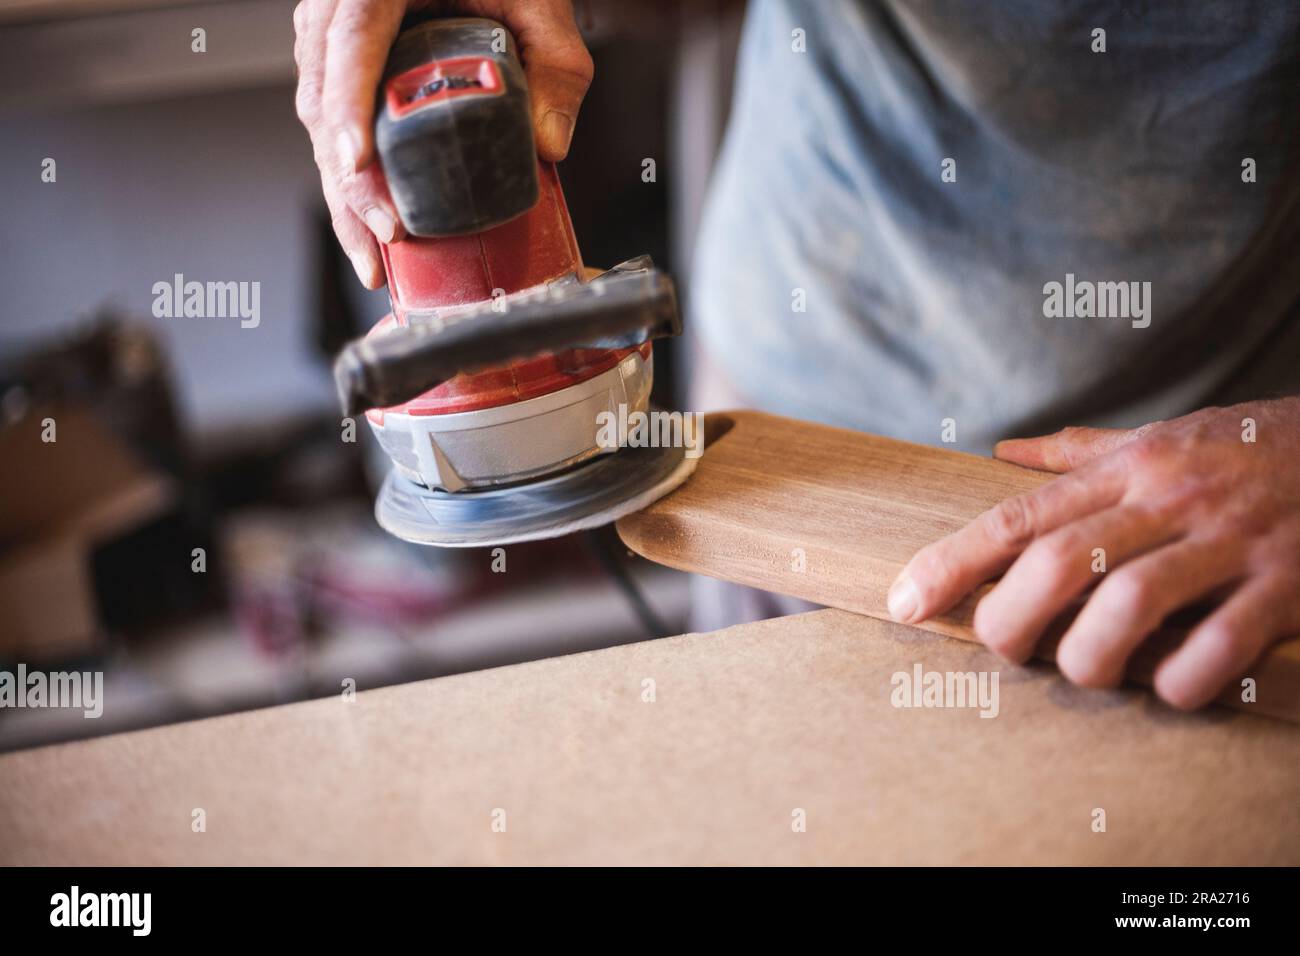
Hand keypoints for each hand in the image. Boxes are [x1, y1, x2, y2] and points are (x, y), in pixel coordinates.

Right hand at [293, 0, 593, 287]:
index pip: (352, 38)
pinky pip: (329, 120)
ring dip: (342, 190)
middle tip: (387, 232)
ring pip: (316, 116)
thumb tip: (550, 145)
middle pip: (322, 93)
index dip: (347, 104)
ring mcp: (330, 33)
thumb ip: (557, 66)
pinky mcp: (335, 63)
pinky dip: (345, 176)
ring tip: (375, 251)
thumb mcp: (539, 4)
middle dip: (349, 177)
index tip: (357, 161)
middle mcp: (341, 3)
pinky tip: (365, 224)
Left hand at [888, 398, 1299, 709]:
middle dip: (1009, 616)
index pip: (1019, 517)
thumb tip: (1000, 453)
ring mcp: (1229, 541)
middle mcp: (1168, 500)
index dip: (952, 563)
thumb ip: (1077, 452)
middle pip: (1059, 561)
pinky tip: (1170, 690)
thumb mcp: (1158, 437)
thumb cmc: (1241, 450)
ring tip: (1081, 672)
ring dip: (1089, 654)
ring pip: (1131, 602)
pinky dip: (1185, 678)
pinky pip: (1223, 641)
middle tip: (997, 650)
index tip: (905, 601)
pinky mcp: (1287, 582)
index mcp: (1128, 468)